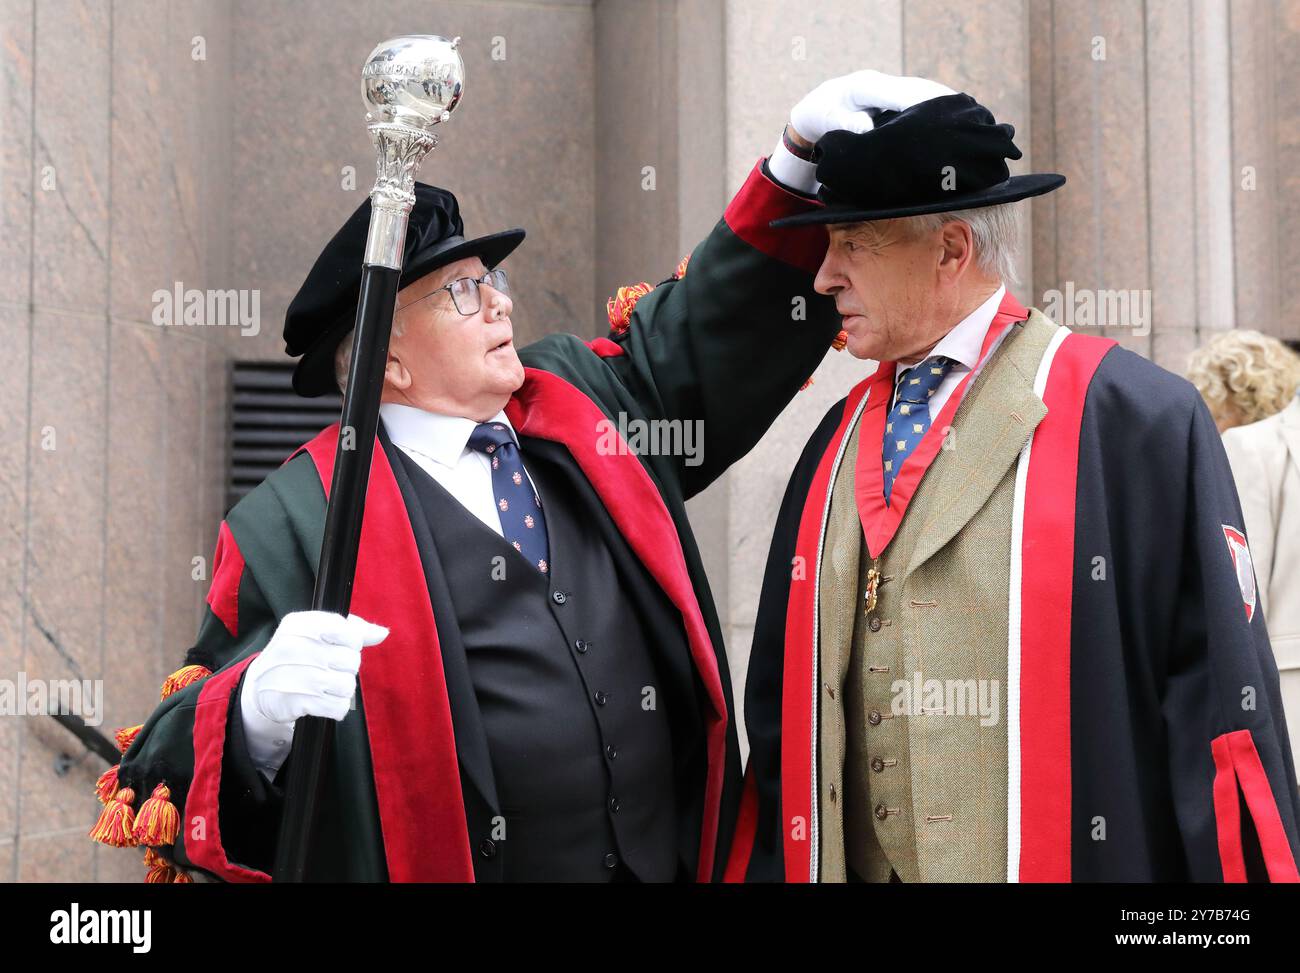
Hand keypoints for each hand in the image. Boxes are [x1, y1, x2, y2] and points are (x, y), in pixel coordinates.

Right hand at [242, 611, 388, 726]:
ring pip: (347, 685)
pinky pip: (338, 707)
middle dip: (347, 668)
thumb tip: (381, 633)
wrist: (259, 687)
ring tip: (326, 686)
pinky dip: (336, 707)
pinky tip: (323, 700)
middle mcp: (293, 647)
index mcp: (300, 624)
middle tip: (330, 669)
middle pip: (351, 660)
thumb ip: (353, 629)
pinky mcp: (294, 702)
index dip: (351, 643)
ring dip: (342, 689)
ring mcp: (292, 675)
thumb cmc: (298, 655)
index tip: (338, 647)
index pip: (349, 633)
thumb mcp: (318, 632)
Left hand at [788, 69, 955, 143]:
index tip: (938, 116)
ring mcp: (890, 87)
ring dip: (942, 104)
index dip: (919, 104)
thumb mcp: (829, 120)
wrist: (822, 106)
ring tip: (966, 120)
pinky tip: (953, 120)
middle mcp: (881, 82)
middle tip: (963, 119)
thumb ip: (846, 123)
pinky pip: (920, 99)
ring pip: (922, 92)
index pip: (898, 94)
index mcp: (865, 85)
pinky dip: (935, 107)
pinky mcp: (896, 96)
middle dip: (938, 103)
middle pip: (917, 89)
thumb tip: (866, 128)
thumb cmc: (824, 115)